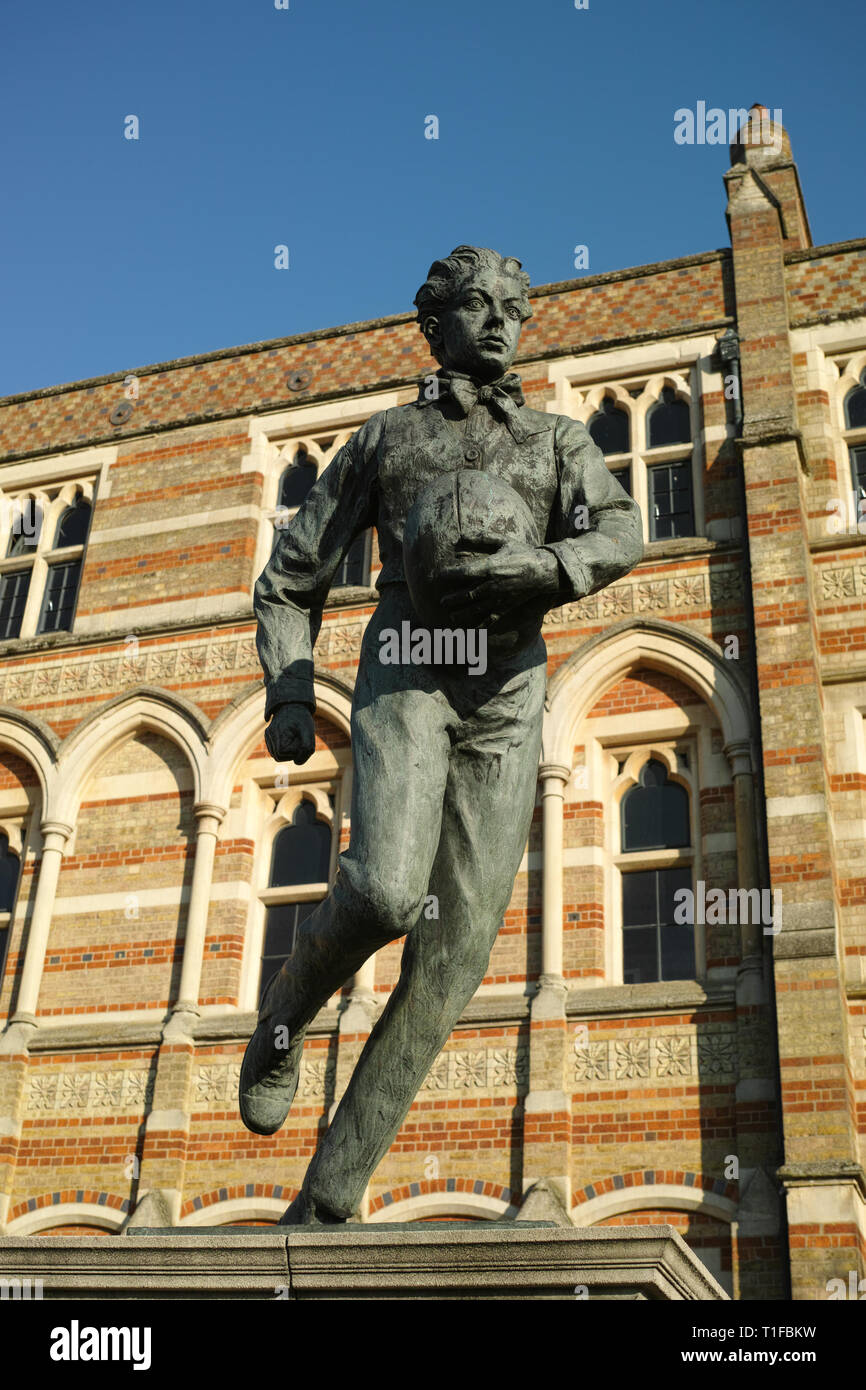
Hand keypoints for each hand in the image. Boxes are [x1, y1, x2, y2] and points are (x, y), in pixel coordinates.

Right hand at [265, 702, 315, 764]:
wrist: (294, 704)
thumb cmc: (302, 718)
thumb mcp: (309, 732)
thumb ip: (307, 748)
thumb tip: (297, 762)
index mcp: (276, 734)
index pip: (282, 755)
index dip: (294, 751)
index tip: (300, 739)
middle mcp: (269, 735)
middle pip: (278, 757)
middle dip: (291, 752)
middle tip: (299, 739)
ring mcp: (268, 736)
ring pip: (277, 755)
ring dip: (288, 751)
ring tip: (295, 737)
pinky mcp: (269, 735)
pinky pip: (276, 749)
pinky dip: (285, 748)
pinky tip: (291, 738)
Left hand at [438, 545, 561, 625]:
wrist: (544, 571)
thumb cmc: (523, 553)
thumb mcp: (503, 541)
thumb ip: (482, 538)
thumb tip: (462, 535)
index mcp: (491, 567)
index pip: (465, 572)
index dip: (450, 574)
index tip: (439, 575)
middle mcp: (493, 585)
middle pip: (467, 594)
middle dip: (452, 598)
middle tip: (441, 601)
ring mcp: (499, 598)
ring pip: (476, 608)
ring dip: (462, 614)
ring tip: (451, 617)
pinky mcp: (507, 606)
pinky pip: (492, 618)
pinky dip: (482, 626)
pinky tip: (473, 630)